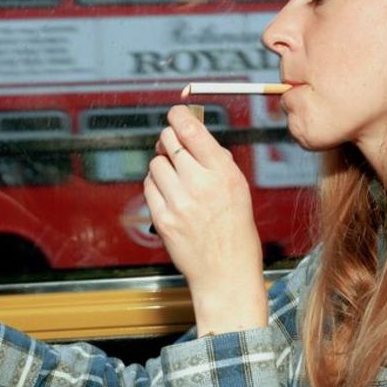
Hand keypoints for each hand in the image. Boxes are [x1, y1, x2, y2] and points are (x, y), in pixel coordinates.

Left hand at [144, 106, 267, 333]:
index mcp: (224, 173)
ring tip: (175, 178)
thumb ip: (216, 160)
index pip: (192, 130)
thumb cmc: (236, 232)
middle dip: (169, 141)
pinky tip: (169, 195)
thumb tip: (194, 133)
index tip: (176, 114)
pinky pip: (148, 186)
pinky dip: (155, 185)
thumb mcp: (238, 189)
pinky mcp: (163, 218)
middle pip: (168, 142)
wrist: (226, 273)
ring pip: (155, 163)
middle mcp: (200, 184)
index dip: (179, 116)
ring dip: (162, 165)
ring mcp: (179, 202)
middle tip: (172, 147)